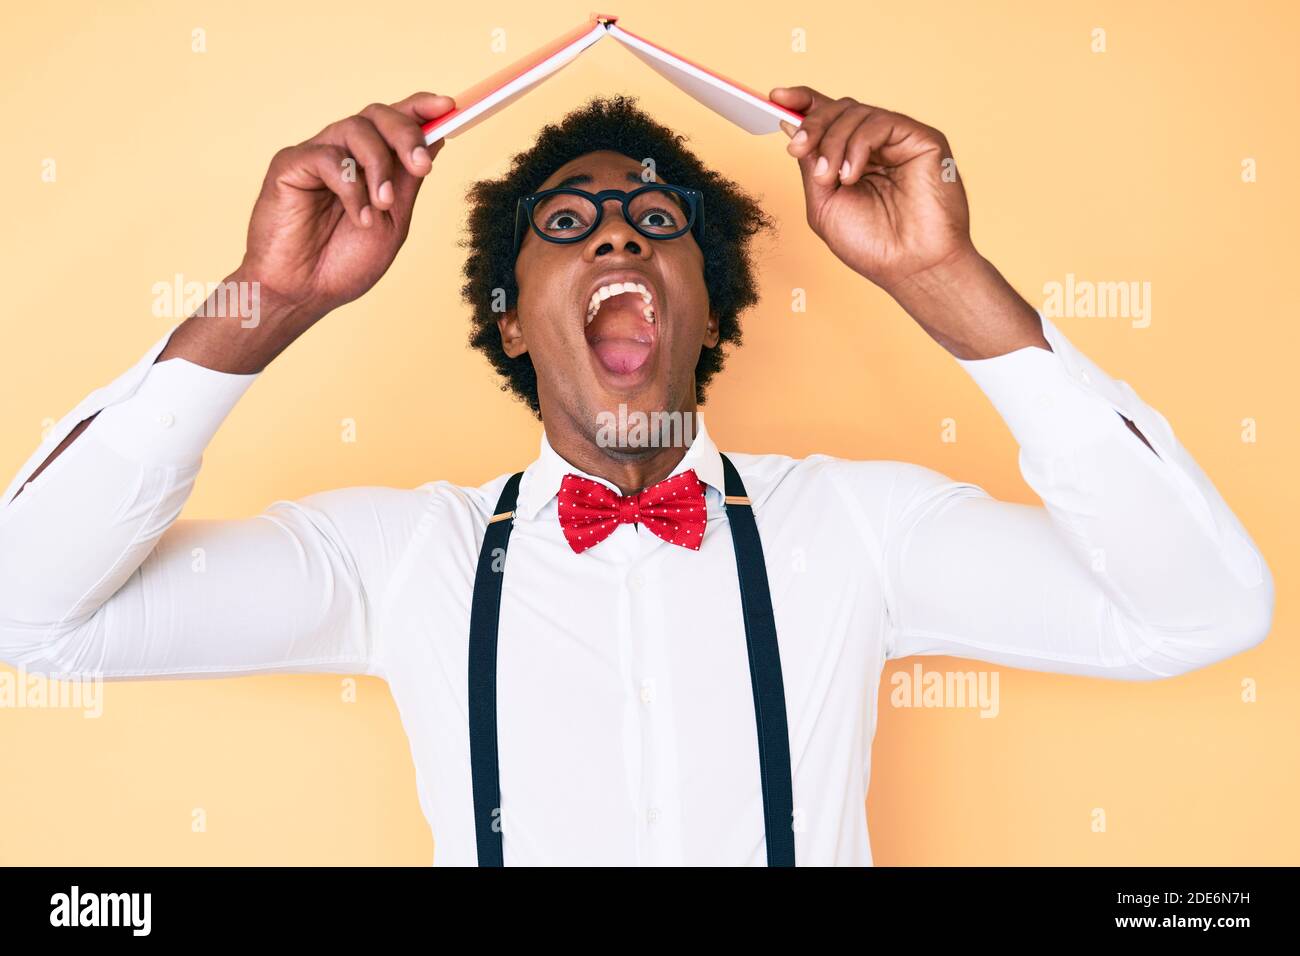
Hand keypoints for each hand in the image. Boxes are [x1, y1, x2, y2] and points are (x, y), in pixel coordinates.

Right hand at [236, 91, 453, 324]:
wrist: (304, 292)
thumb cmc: (344, 261)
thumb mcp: (394, 221)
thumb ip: (409, 180)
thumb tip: (436, 139)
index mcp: (371, 163)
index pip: (397, 119)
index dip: (422, 106)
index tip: (449, 106)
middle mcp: (344, 152)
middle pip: (378, 114)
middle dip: (407, 135)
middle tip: (421, 166)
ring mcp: (316, 155)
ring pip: (356, 129)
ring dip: (379, 167)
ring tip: (383, 206)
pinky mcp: (289, 164)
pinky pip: (327, 156)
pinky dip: (351, 187)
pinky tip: (358, 217)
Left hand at [770, 86, 972, 294]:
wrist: (911, 268)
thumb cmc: (872, 245)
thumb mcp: (823, 204)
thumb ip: (810, 164)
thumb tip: (790, 124)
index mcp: (853, 158)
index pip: (828, 117)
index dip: (803, 102)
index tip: (776, 97)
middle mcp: (876, 146)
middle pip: (838, 109)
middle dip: (812, 125)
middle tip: (798, 149)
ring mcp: (900, 141)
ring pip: (856, 113)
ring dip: (832, 142)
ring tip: (831, 178)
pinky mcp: (922, 139)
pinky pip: (881, 122)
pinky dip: (858, 145)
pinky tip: (852, 174)